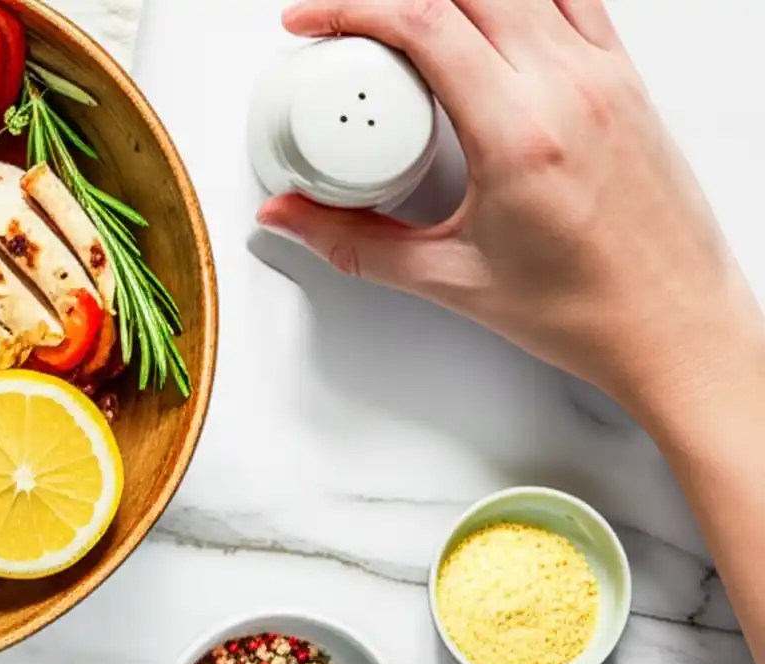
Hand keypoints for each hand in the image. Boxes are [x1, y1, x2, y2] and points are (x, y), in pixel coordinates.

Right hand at [259, 0, 764, 419]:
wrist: (675, 327)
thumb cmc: (589, 310)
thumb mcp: (450, 279)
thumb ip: (354, 242)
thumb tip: (292, 218)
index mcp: (522, 133)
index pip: (425, 23)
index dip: (354, 6)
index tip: (314, 18)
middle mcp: (570, 88)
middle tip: (348, 23)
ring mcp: (605, 75)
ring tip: (408, 26)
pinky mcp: (625, 79)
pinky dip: (513, 0)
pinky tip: (484, 24)